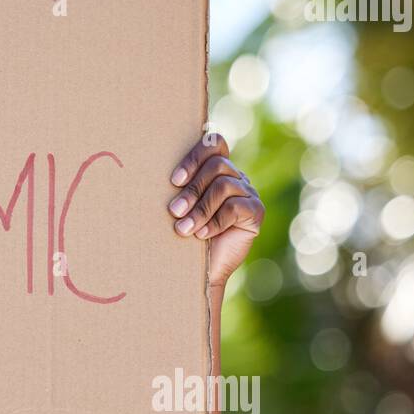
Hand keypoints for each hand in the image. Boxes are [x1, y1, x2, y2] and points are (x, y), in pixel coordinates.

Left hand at [167, 133, 263, 288]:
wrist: (201, 269)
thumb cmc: (185, 233)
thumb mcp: (180, 205)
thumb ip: (179, 186)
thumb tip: (158, 172)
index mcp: (217, 169)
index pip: (214, 144)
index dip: (195, 157)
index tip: (174, 181)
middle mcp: (236, 177)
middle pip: (218, 165)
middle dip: (192, 189)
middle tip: (173, 211)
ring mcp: (248, 193)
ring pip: (224, 186)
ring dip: (200, 209)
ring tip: (183, 229)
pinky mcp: (256, 212)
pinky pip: (235, 207)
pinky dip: (214, 222)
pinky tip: (202, 235)